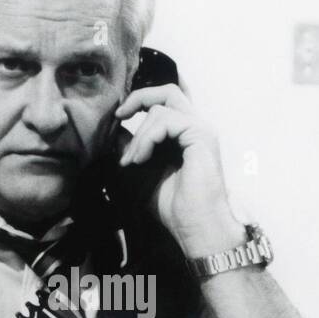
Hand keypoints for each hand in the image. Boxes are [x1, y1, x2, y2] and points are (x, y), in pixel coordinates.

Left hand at [115, 84, 243, 257]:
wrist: (195, 226)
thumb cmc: (174, 206)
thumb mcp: (142, 173)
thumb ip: (132, 149)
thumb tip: (116, 130)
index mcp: (185, 135)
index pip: (165, 102)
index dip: (140, 102)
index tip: (118, 117)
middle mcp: (196, 128)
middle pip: (168, 91)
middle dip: (139, 98)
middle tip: (119, 115)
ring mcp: (201, 130)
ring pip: (161, 108)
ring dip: (139, 135)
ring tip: (132, 162)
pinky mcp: (201, 135)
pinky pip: (167, 120)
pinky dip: (147, 138)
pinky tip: (141, 159)